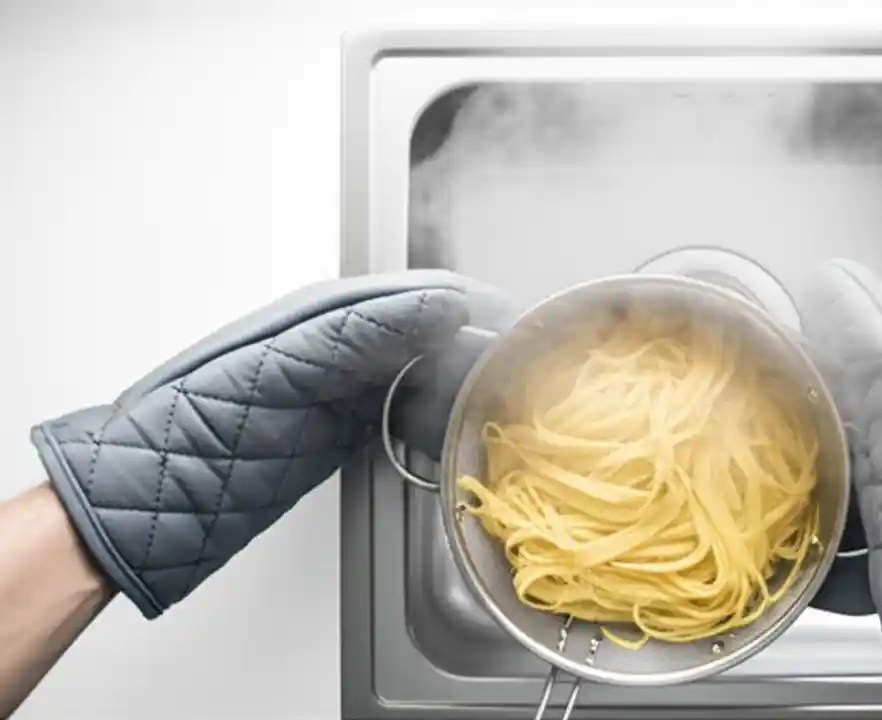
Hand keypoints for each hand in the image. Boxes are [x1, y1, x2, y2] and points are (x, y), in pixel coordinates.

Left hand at [31, 271, 510, 618]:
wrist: (150, 503)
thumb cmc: (193, 425)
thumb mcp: (281, 365)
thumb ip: (357, 331)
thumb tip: (437, 306)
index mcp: (317, 317)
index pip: (408, 294)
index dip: (462, 298)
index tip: (507, 309)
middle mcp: (331, 348)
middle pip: (418, 331)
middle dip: (469, 338)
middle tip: (515, 354)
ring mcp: (334, 392)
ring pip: (414, 372)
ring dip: (455, 379)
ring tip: (496, 389)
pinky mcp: (334, 434)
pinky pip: (397, 416)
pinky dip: (430, 420)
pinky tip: (451, 429)